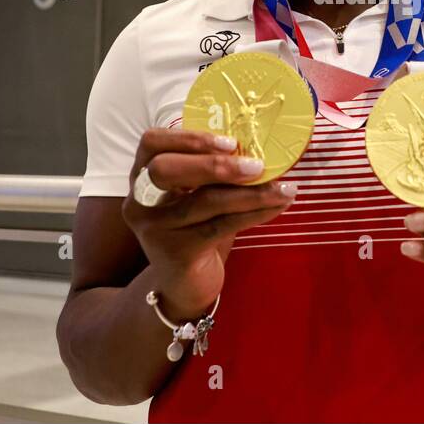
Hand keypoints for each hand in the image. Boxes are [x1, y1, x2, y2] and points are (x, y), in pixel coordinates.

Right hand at [121, 128, 296, 321]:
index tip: (230, 142)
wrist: (186, 285)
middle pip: (166, 169)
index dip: (188, 138)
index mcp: (142, 175)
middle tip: (257, 166)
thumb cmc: (195, 229)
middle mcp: (140, 201)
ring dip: (250, 192)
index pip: (152, 143)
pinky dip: (254, 214)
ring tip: (282, 189)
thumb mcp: (197, 194)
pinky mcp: (175, 252)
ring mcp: (154, 228)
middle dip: (214, 164)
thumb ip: (212, 171)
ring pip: (204, 200)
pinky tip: (276, 207)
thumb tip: (258, 147)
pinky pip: (220, 226)